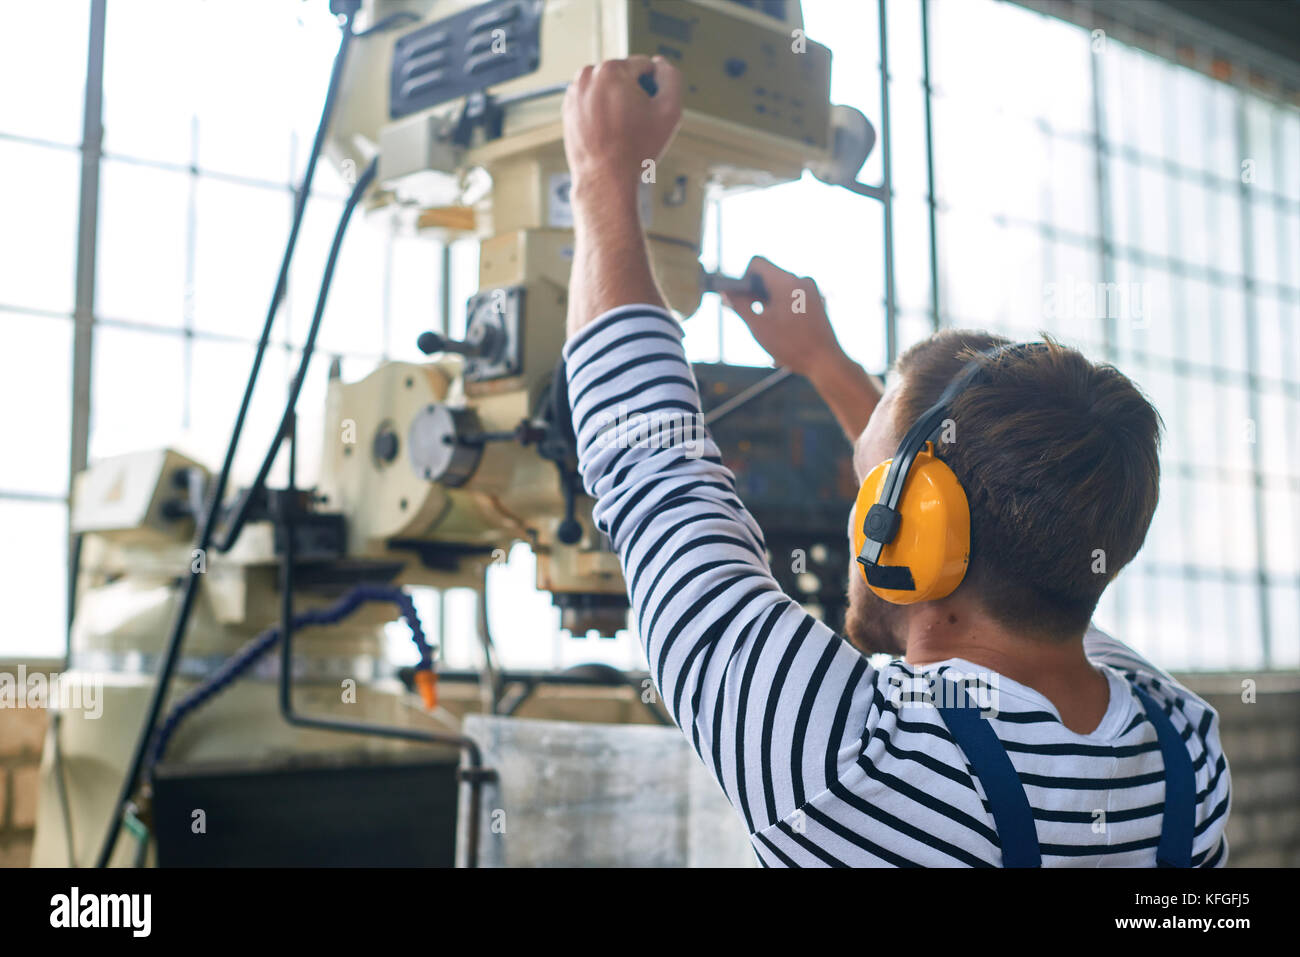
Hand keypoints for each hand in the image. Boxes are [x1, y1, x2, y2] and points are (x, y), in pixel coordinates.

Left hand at [561, 56, 683, 202]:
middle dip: (633, 95)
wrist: (605, 179)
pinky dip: (602, 112)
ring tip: (620, 129)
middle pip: (625, 76)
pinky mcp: (568, 107)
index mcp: (612, 69)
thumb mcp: (670, 110)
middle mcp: (588, 74)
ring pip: (608, 88)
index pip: (645, 66)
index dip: (654, 90)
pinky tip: (607, 132)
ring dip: (618, 102)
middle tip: (635, 125)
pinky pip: (593, 101)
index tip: (649, 113)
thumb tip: (660, 64)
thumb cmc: (637, 149)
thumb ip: (671, 78)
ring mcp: (574, 91)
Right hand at [722, 256, 844, 376]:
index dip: (744, 278)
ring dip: (768, 301)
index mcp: (786, 281)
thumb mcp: (758, 326)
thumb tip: (726, 294)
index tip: (742, 298)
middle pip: (769, 275)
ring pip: (780, 287)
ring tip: (768, 325)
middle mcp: (800, 280)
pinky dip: (781, 306)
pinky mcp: (816, 300)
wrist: (824, 361)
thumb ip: (739, 306)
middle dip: (755, 293)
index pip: (757, 263)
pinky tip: (781, 327)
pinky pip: (792, 295)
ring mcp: (811, 289)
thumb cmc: (791, 345)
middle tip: (750, 315)